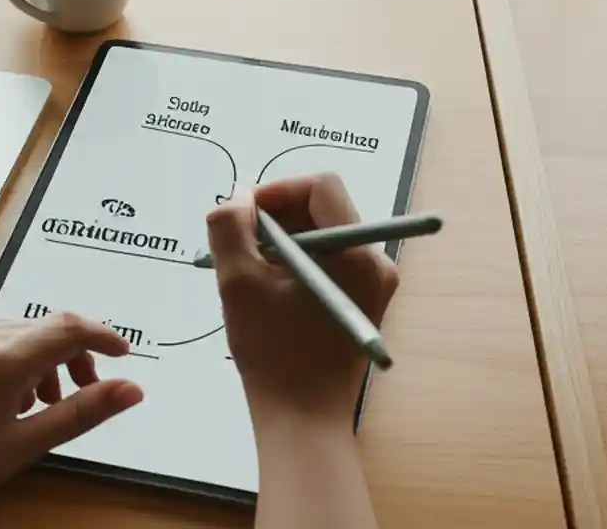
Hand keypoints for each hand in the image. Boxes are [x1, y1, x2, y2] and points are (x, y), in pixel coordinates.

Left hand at [0, 314, 143, 521]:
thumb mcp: (24, 446)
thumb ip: (81, 413)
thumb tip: (130, 390)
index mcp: (3, 361)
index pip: (71, 328)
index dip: (104, 337)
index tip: (123, 355)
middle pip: (46, 328)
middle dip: (75, 356)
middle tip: (85, 393)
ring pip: (19, 334)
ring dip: (44, 360)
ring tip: (41, 406)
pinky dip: (14, 361)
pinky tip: (8, 400)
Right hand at [206, 174, 397, 423]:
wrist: (302, 420)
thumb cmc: (272, 355)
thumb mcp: (239, 284)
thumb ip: (231, 228)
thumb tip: (237, 198)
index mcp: (356, 253)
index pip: (321, 186)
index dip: (277, 190)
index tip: (242, 214)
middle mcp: (375, 262)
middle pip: (323, 209)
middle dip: (276, 217)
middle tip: (237, 242)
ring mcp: (372, 284)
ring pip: (322, 235)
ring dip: (281, 241)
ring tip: (247, 270)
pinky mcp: (361, 302)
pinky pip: (327, 262)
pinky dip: (293, 263)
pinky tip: (265, 289)